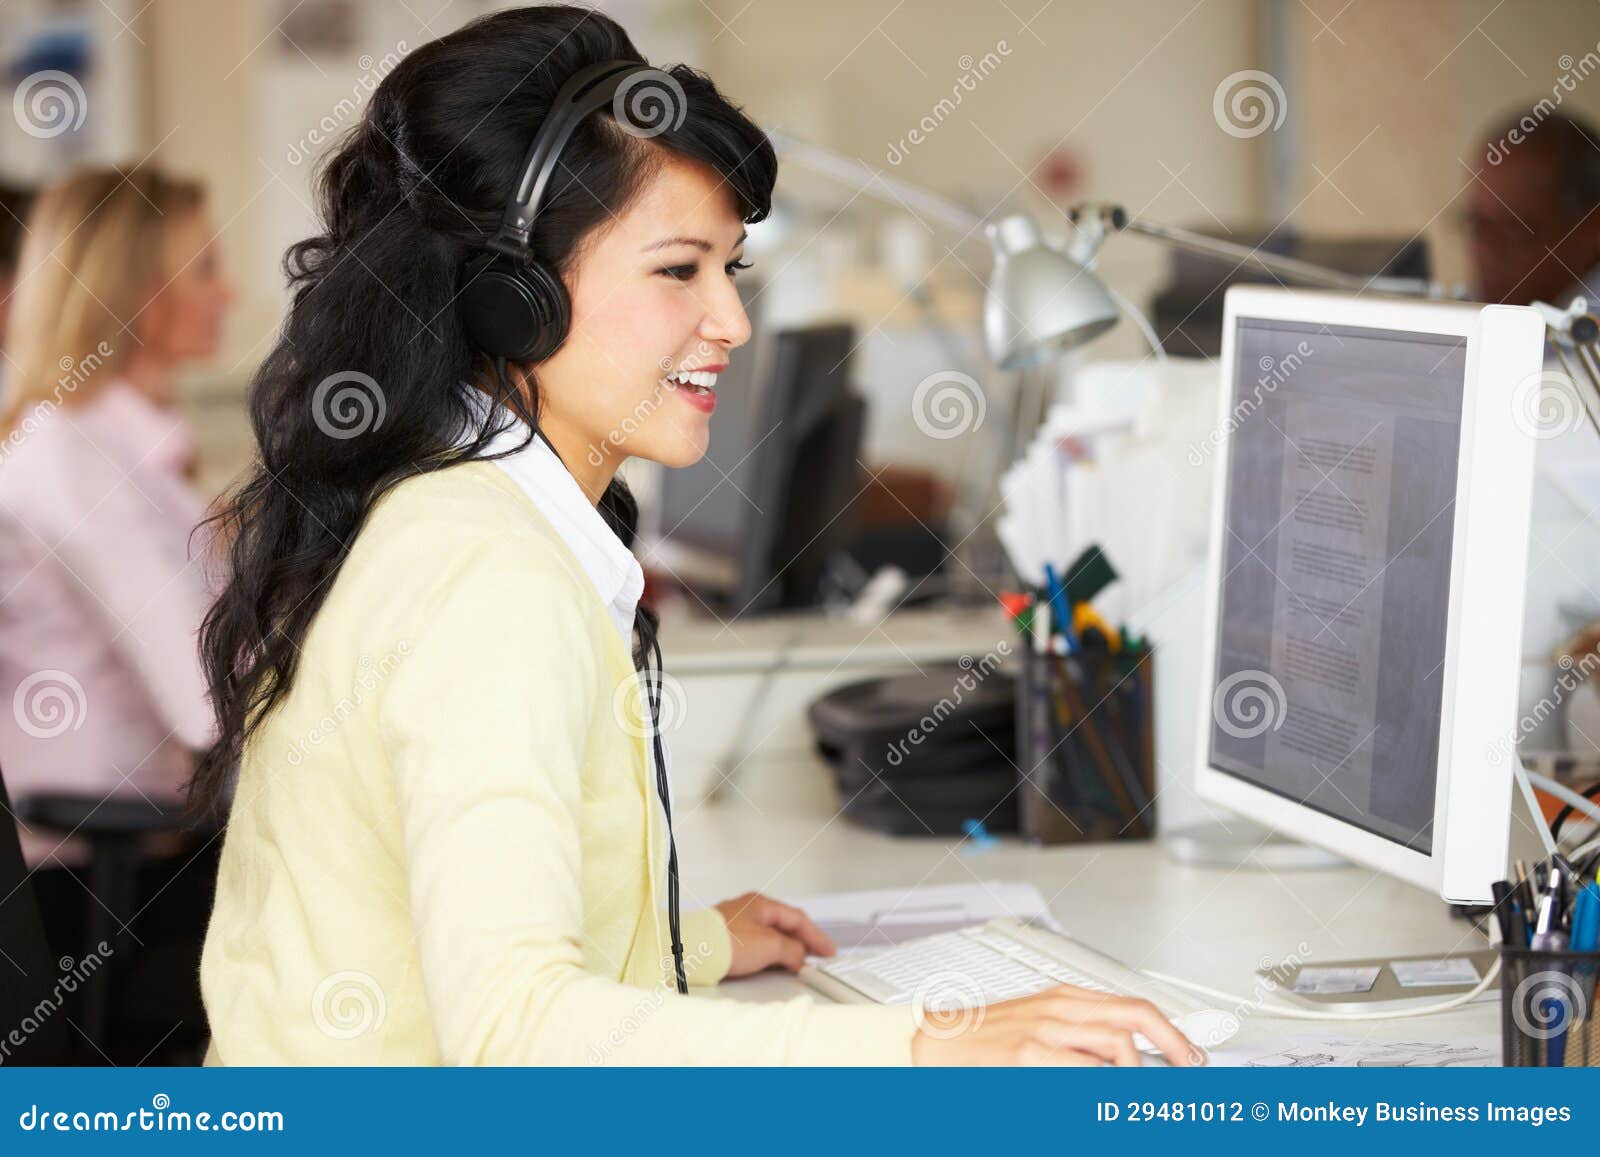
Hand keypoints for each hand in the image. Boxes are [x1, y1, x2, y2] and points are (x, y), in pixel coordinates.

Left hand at [714, 891, 835, 977]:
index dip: (816, 936)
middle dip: (802, 943)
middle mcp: (748, 911)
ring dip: (786, 951)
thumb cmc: (724, 941)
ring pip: (770, 937)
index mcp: (761, 903)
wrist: (692, 953)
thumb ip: (792, 950)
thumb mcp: (770, 945)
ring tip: (797, 967)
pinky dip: (769, 956)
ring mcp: (736, 925)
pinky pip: (756, 946)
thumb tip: (800, 957)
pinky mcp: (726, 942)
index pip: (797, 918)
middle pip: (784, 926)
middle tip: (816, 959)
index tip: (828, 952)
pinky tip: (772, 967)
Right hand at [910, 984, 1204, 1066]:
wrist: (933, 1043)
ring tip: (1141, 1093)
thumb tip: (1126, 1061)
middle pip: (1136, 1015)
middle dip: (1175, 1046)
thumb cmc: (983, 1040)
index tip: (1191, 1056)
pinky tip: (1109, 1099)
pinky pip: (1085, 1072)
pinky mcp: (1030, 1056)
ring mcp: (1045, 1031)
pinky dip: (1105, 1086)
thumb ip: (1080, 1038)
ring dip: (1140, 1073)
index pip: (1133, 1005)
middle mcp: (1059, 1008)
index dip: (1172, 1031)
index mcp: (1065, 997)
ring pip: (1118, 1043)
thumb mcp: (1038, 1027)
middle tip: (1191, 1071)